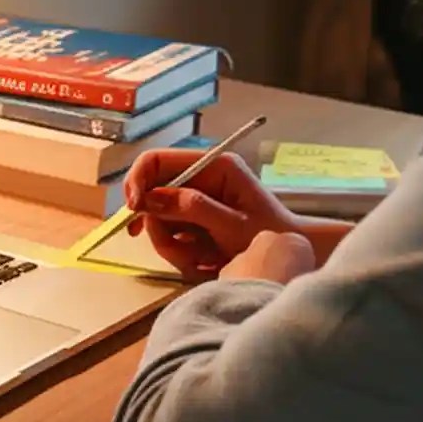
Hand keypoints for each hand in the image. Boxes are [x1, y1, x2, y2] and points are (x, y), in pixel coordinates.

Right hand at [123, 150, 298, 281]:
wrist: (289, 255)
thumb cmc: (271, 236)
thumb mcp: (233, 224)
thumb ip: (192, 208)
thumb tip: (149, 198)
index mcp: (213, 166)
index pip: (156, 160)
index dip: (137, 181)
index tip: (133, 210)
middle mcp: (200, 177)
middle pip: (151, 194)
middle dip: (158, 226)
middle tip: (176, 250)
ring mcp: (194, 199)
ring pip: (157, 219)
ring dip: (173, 245)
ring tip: (202, 260)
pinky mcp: (192, 219)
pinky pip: (168, 234)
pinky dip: (180, 252)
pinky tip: (203, 261)